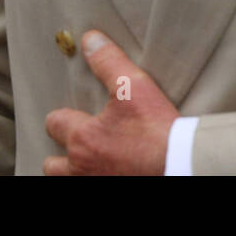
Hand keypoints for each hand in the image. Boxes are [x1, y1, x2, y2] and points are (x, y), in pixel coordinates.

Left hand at [43, 30, 179, 175]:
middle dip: (59, 155)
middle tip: (75, 145)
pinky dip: (95, 180)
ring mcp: (96, 185)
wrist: (183, 167)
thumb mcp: (133, 87)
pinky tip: (111, 171)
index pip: (54, 123)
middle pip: (52, 165)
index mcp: (82, 138)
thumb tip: (90, 40)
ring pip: (68, 182)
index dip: (61, 116)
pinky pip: (92, 188)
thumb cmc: (157, 131)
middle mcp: (83, 168)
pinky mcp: (115, 194)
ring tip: (87, 163)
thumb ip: (108, 62)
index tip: (72, 114)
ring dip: (72, 173)